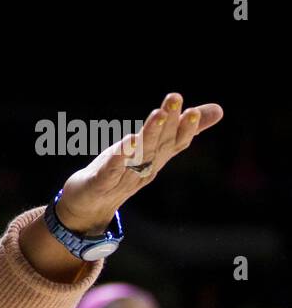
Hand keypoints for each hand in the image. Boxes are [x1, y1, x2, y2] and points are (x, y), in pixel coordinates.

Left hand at [55, 92, 222, 232]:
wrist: (89, 207)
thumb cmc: (122, 172)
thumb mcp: (152, 150)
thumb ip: (182, 130)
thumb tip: (219, 109)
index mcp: (156, 160)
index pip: (175, 143)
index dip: (186, 128)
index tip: (194, 109)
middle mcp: (142, 169)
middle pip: (158, 145)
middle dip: (169, 123)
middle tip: (175, 99)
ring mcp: (121, 178)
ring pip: (138, 156)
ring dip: (148, 136)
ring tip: (157, 115)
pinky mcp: (99, 184)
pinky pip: (110, 172)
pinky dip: (118, 158)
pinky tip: (124, 143)